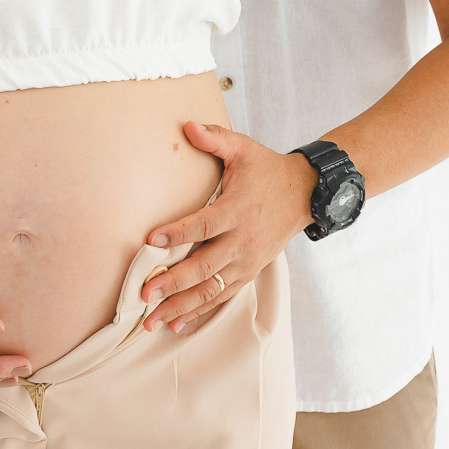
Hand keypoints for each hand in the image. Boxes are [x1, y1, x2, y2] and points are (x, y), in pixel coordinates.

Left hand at [141, 123, 316, 332]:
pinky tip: (177, 323)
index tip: (151, 239)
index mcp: (237, 210)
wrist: (304, 193)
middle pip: (204, 266)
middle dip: (173, 283)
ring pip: (211, 289)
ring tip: (153, 320)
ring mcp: (247, 261)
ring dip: (181, 306)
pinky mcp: (249, 272)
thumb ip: (214, 138)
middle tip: (144, 294)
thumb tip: (187, 125)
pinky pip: (222, 296)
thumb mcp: (243, 148)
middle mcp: (242, 241)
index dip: (177, 233)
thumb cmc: (266, 169)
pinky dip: (199, 311)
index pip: (203, 225)